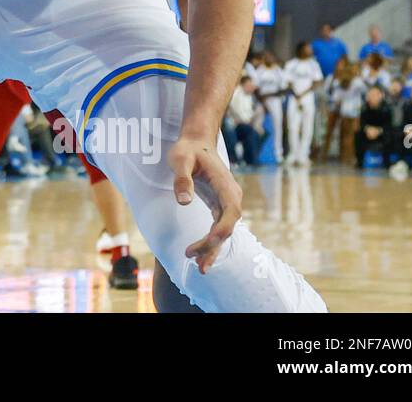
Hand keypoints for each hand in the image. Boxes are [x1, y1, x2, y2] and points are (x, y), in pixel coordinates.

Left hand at [167, 133, 242, 273]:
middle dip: (213, 246)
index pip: (230, 215)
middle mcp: (231, 197)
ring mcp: (227, 203)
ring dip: (213, 250)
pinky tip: (200, 256)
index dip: (220, 231)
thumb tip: (184, 202)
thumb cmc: (188, 149)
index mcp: (226, 187)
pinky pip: (218, 228)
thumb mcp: (180, 160)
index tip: (206, 243)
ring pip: (224, 231)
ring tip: (200, 268)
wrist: (197, 142)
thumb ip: (182, 179)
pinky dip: (211, 242)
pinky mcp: (219, 206)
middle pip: (227, 227)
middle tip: (195, 262)